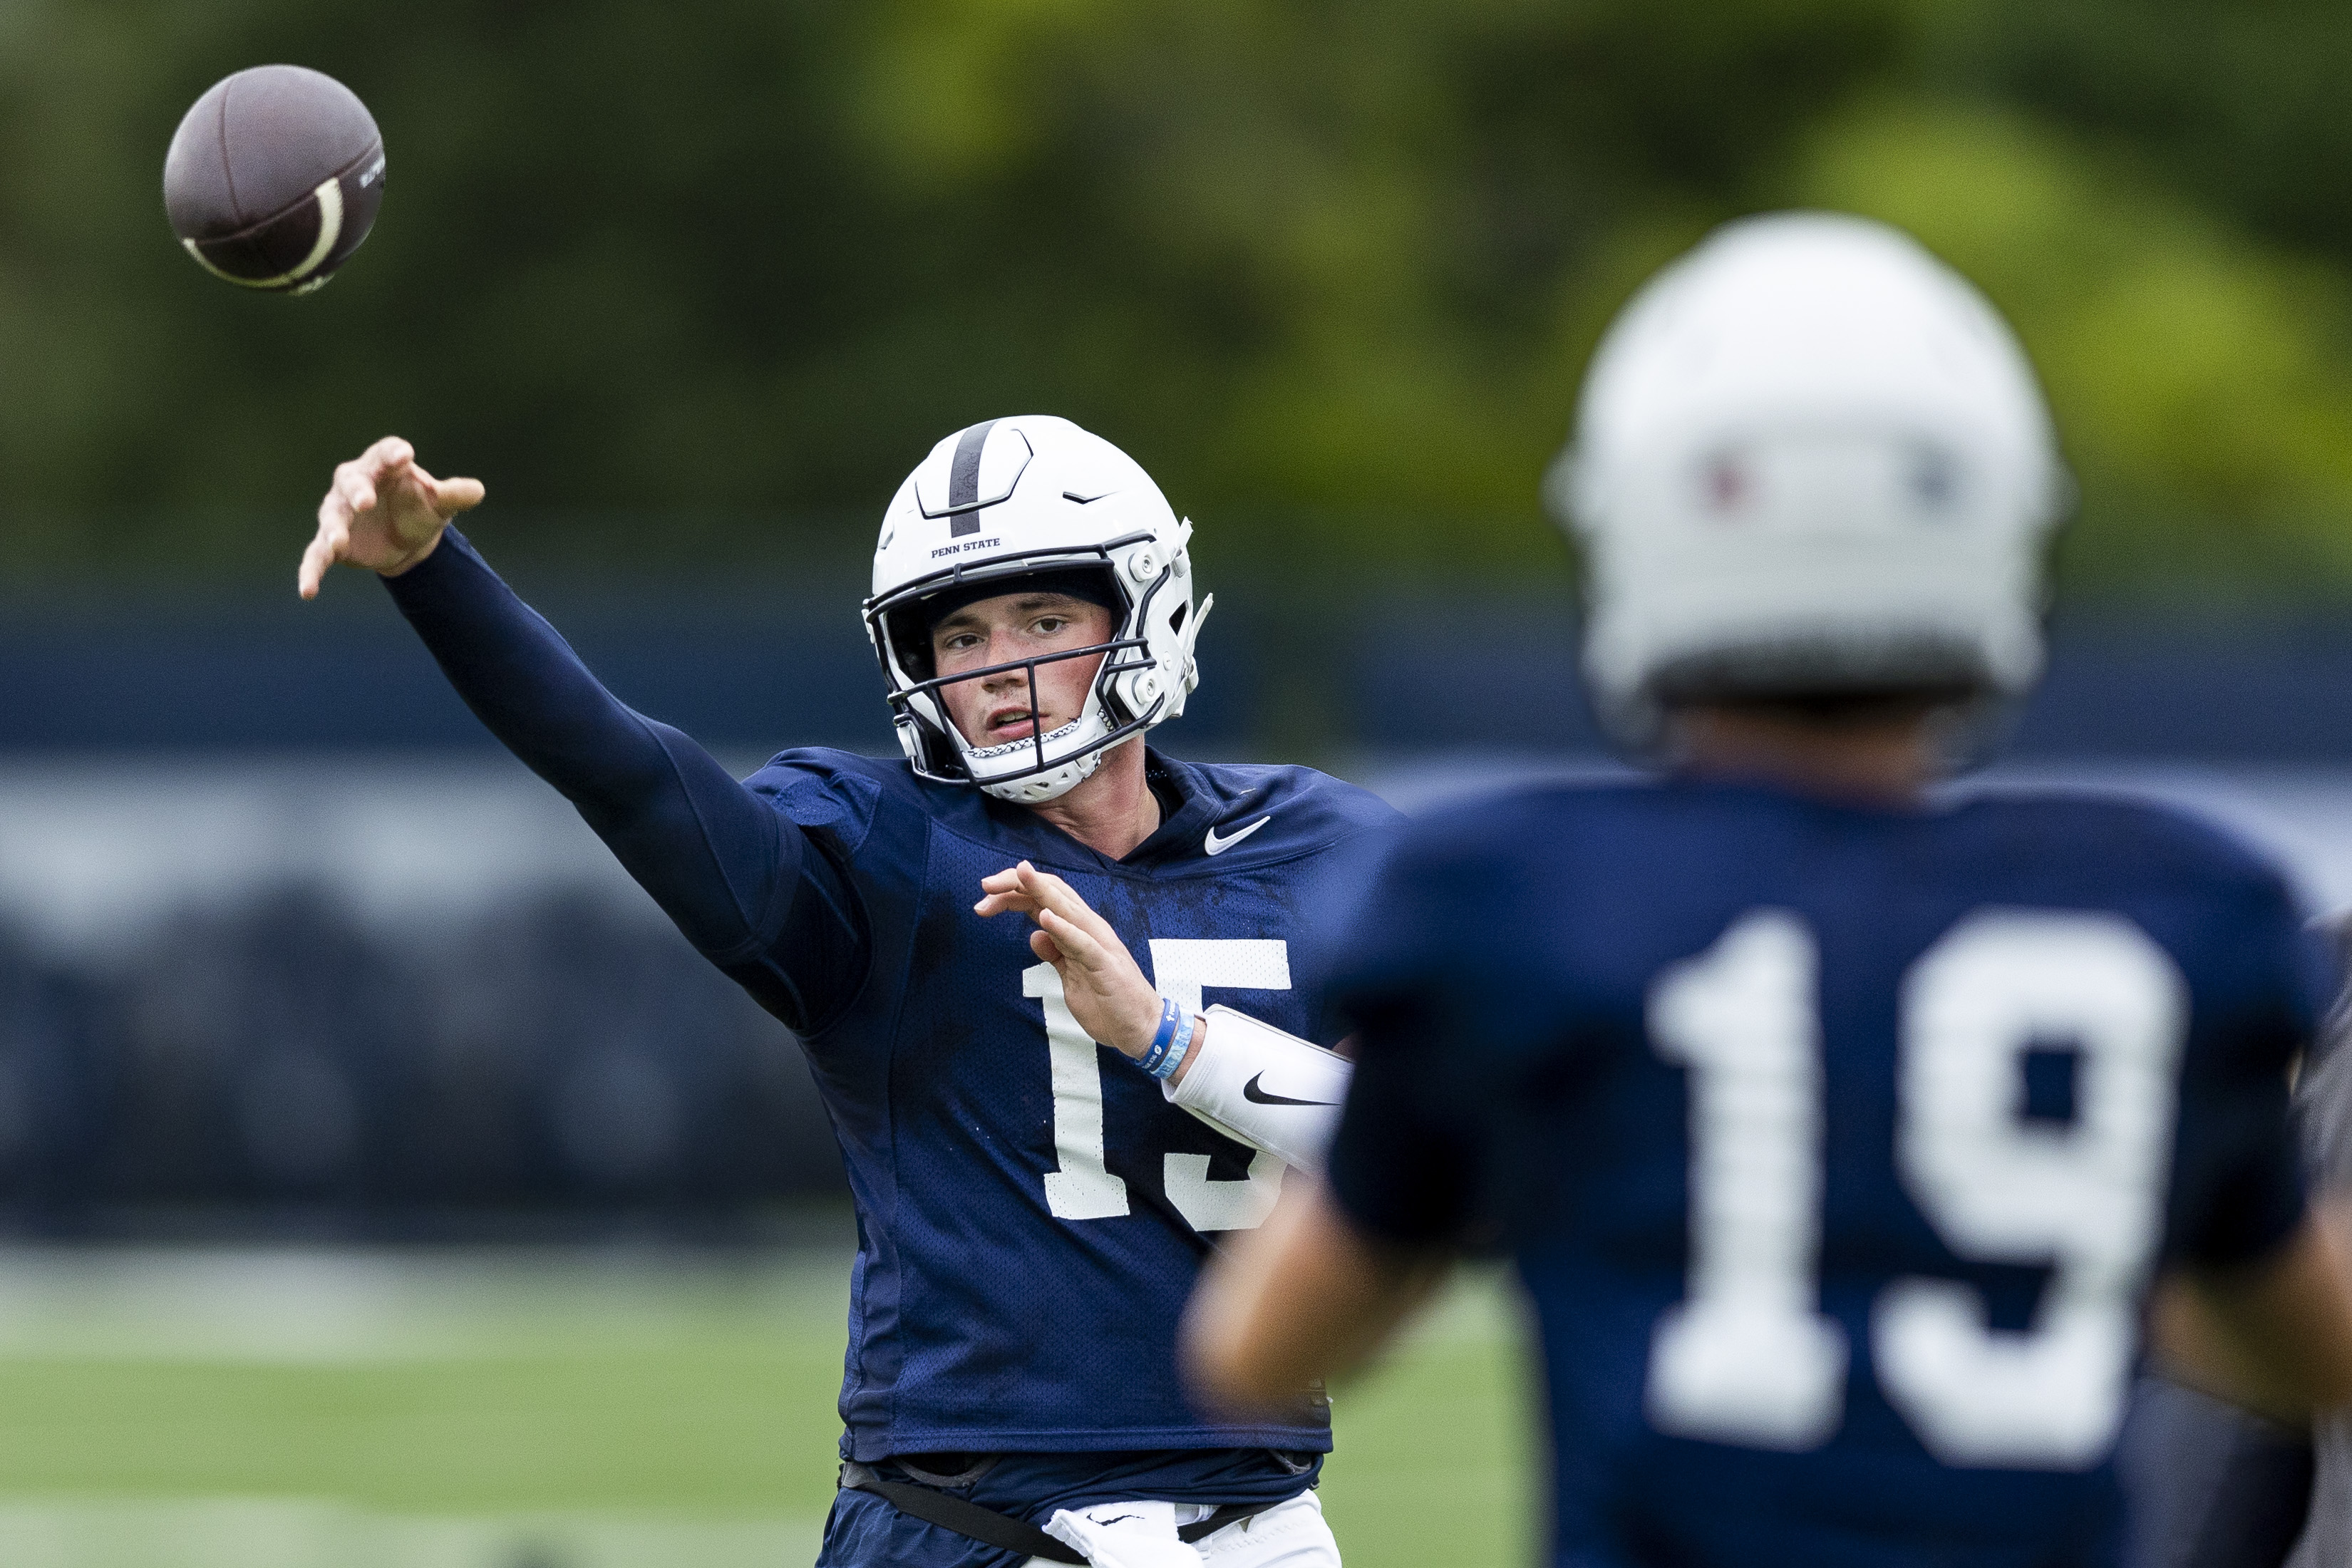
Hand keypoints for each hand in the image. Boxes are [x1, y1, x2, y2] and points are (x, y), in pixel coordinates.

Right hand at [298, 436, 485, 598]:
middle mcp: (355, 484)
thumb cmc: (420, 507)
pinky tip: (307, 590)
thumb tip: (478, 491)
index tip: (404, 455)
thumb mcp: (440, 503)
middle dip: (357, 491)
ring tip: (337, 542)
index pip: (387, 453)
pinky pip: (317, 555)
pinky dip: (311, 571)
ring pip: (332, 517)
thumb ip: (454, 495)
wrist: (407, 538)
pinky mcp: (332, 542)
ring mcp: (339, 512)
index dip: (393, 453)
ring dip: (334, 529)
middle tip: (364, 501)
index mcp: (384, 465)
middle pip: (351, 482)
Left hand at [976, 861, 1164, 1058]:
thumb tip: (1035, 936)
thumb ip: (1055, 954)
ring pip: (1067, 909)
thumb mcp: (1071, 976)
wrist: (1140, 1027)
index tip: (985, 897)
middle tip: (985, 884)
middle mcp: (1089, 929)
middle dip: (1017, 884)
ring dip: (1041, 891)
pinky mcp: (1105, 964)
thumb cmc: (1107, 1001)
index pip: (1043, 899)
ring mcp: (1098, 944)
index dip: (1013, 892)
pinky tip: (1044, 917)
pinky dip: (1063, 928)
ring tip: (1018, 875)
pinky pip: (1082, 943)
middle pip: (1051, 893)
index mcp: (1079, 930)